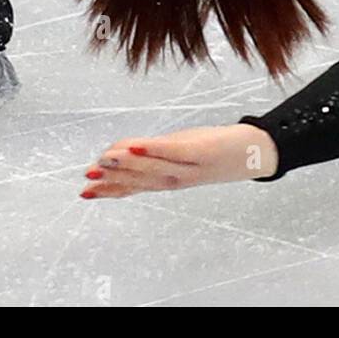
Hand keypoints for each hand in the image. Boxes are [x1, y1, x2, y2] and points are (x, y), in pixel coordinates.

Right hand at [79, 124, 277, 198]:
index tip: (85, 193)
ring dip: (127, 165)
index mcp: (169, 181)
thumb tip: (117, 150)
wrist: (253, 153)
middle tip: (89, 177)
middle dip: (113, 179)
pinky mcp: (202, 150)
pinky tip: (136, 145)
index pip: (135, 187)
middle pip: (141, 180)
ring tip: (103, 160)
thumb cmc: (212, 150)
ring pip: (153, 168)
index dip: (110, 191)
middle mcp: (177, 179)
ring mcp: (189, 166)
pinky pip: (174, 151)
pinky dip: (154, 148)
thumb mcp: (178, 151)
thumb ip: (150, 153)